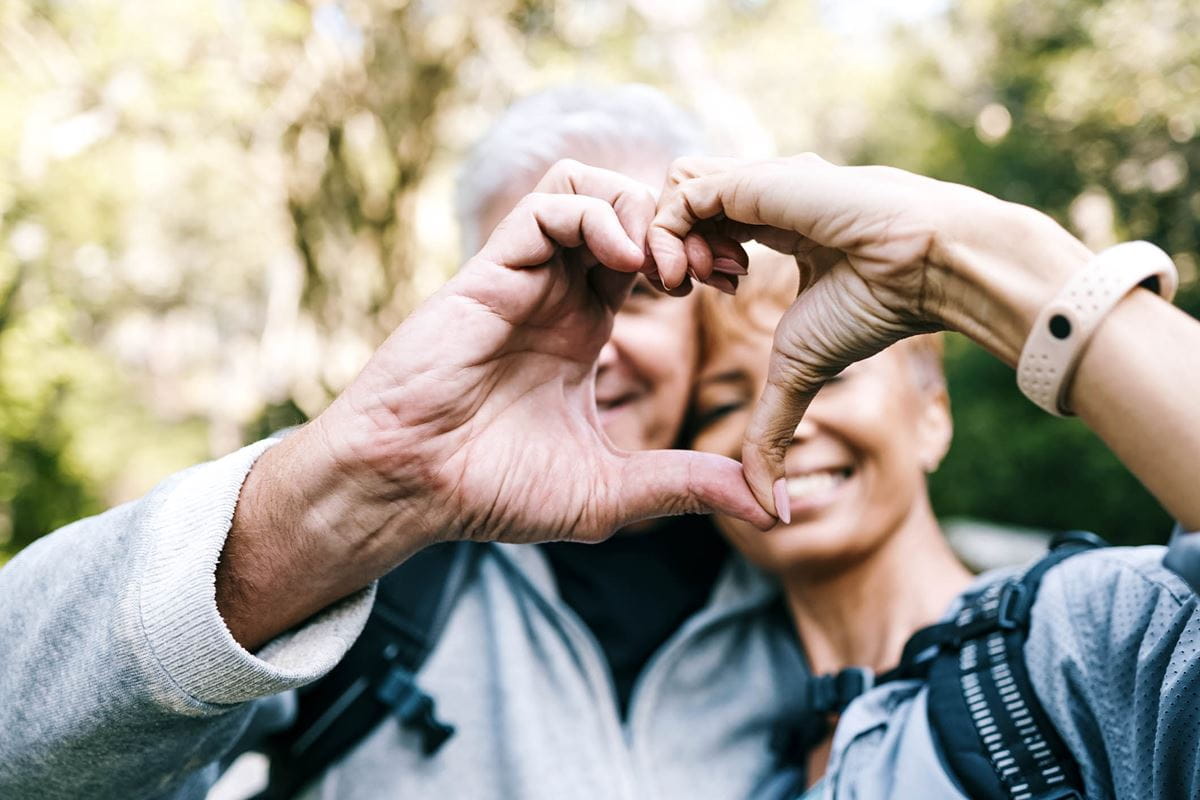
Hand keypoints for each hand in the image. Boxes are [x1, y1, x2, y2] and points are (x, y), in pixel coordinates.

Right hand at [220, 160, 768, 647]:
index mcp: (583, 329)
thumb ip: (688, 484)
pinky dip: (599, 214)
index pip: (653, 257)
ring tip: (670, 270)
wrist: (415, 487)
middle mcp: (557, 292)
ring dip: (645, 212)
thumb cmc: (495, 491)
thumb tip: (770, 507)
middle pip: (631, 212)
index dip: (700, 256)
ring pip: (592, 191)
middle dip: (686, 226)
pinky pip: (552, 202)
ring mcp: (525, 276)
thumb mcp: (613, 489)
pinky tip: (627, 261)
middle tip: (721, 270)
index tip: (736, 286)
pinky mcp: (493, 267)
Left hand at [648, 154, 1091, 517]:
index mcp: (778, 226)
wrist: (927, 267)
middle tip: (693, 287)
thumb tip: (769, 510)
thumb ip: (771, 429)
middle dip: (670, 248)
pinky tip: (697, 275)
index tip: (708, 293)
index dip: (687, 258)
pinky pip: (683, 192)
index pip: (703, 224)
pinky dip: (670, 233)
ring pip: (674, 192)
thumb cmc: (874, 312)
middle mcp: (764, 197)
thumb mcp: (798, 374)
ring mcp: (759, 183)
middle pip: (681, 206)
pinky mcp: (757, 179)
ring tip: (697, 282)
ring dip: (668, 241)